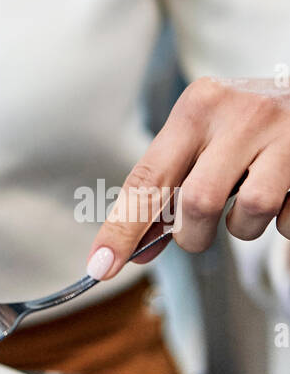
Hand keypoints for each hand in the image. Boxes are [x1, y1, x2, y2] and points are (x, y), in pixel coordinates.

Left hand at [84, 77, 289, 280]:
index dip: (123, 228)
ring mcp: (281, 133)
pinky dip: (282, 222)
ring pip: (249, 212)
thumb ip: (170, 188)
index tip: (102, 265)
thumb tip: (137, 250)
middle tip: (198, 232)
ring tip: (249, 202)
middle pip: (197, 201)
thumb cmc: (248, 124)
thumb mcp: (205, 138)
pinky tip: (283, 194)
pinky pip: (288, 220)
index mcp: (196, 107)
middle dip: (192, 235)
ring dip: (241, 227)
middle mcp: (237, 114)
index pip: (148, 178)